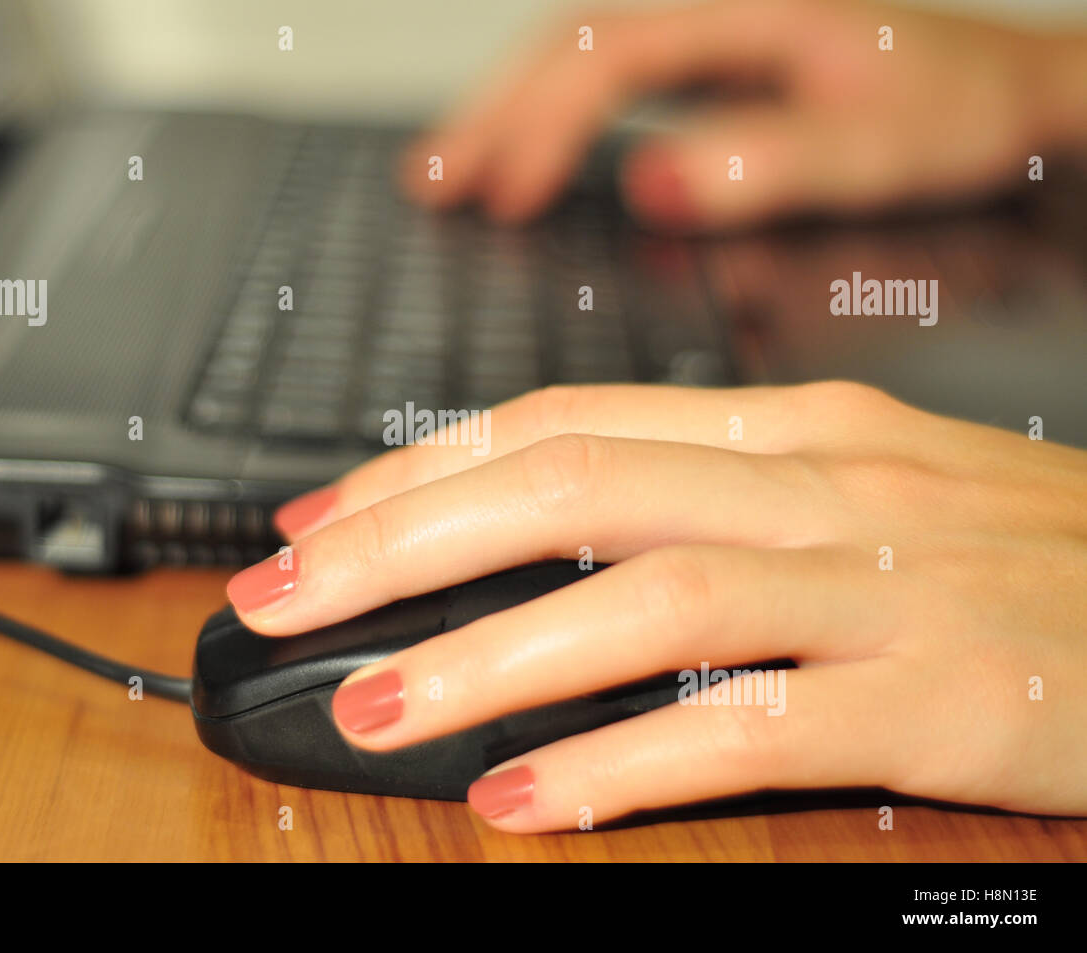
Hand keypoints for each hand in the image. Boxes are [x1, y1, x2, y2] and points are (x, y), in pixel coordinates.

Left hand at [227, 382, 1086, 831]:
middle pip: (571, 488)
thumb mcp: (864, 497)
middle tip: (284, 594)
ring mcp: (887, 586)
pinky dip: (626, 763)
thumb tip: (552, 553)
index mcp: (795, 432)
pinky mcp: (943, 696)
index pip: (566, 425)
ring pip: (645, 599)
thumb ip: (714, 510)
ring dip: (485, 652)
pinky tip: (527, 796)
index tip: (322, 515)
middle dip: (403, 541)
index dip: (424, 468)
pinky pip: (754, 728)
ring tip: (371, 704)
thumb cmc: (1023, 559)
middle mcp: (827, 486)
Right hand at [398, 0, 1086, 230]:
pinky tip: (523, 151)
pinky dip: (550, 114)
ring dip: (504, 111)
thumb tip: (651, 184)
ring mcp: (706, 25)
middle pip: (567, 41)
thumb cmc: (950, 111)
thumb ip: (766, 162)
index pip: (606, 56)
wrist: (1002, 91)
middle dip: (489, 115)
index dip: (542, 127)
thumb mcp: (872, 146)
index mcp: (744, 7)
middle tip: (427, 184)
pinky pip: (604, 72)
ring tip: (444, 172)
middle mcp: (712, 3)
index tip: (501, 199)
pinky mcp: (707, 54)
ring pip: (575, 53)